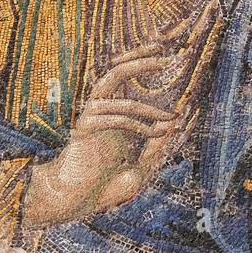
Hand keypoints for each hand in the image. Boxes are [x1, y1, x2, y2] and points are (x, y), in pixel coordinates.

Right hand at [22, 42, 177, 226]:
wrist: (78, 201)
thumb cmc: (105, 185)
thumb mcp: (140, 164)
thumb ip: (155, 147)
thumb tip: (173, 125)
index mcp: (110, 113)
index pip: (122, 77)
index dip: (138, 60)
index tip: (160, 50)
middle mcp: (99, 110)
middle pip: (115, 72)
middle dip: (139, 61)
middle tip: (165, 56)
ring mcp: (90, 118)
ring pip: (120, 100)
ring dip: (150, 110)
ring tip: (172, 119)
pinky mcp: (85, 129)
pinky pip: (116, 119)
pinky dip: (140, 125)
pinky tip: (156, 134)